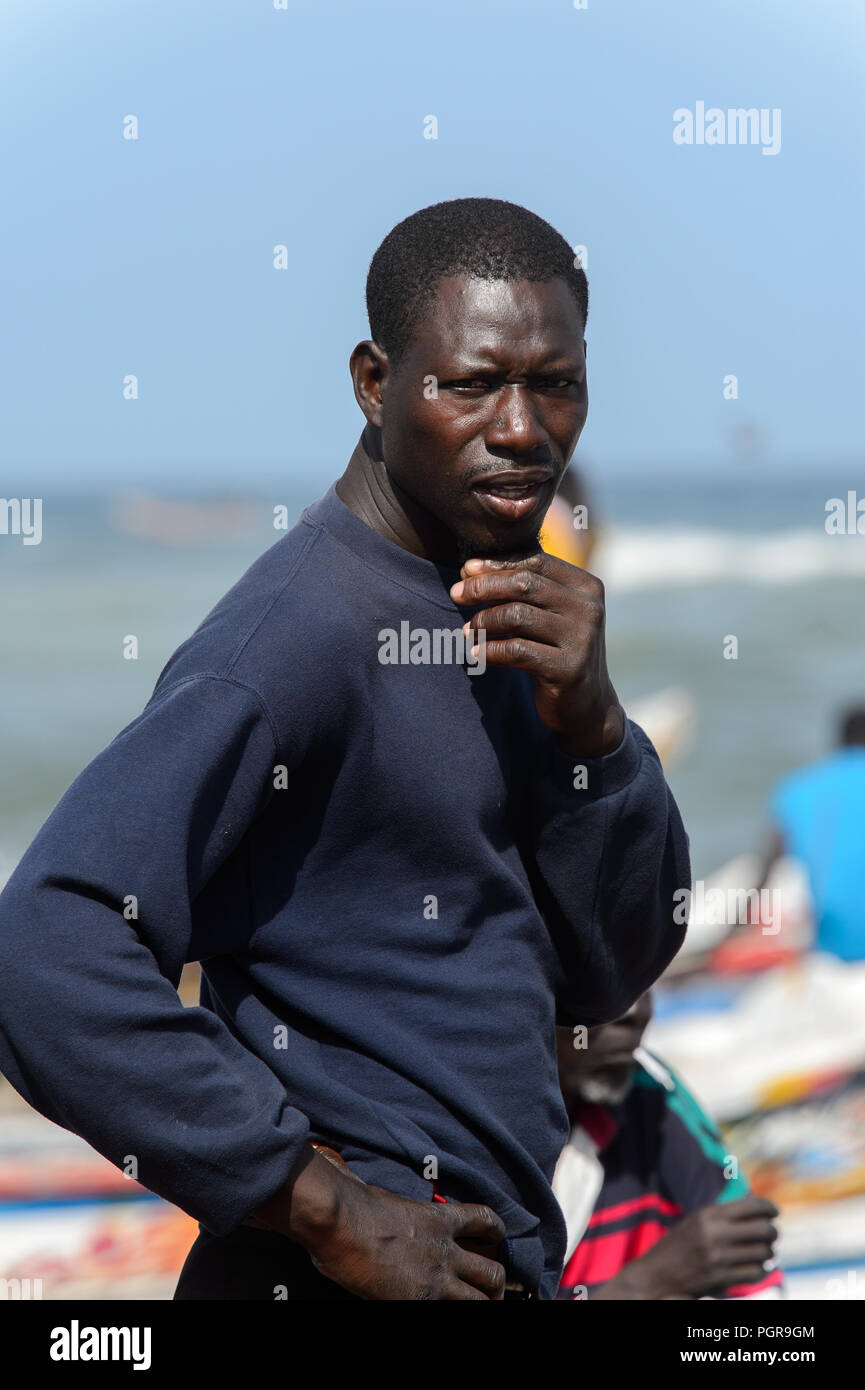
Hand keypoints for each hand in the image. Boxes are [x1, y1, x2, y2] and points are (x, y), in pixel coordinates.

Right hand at [249, 1144, 507, 1300]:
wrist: (342, 1221)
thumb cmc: (354, 1205)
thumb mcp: (387, 1199)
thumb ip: (398, 1209)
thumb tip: (383, 1203)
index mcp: (438, 1218)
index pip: (484, 1220)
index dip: (495, 1232)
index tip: (495, 1240)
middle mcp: (444, 1249)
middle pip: (493, 1272)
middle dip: (497, 1285)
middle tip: (492, 1292)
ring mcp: (435, 1278)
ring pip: (481, 1300)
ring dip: (482, 1304)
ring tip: (478, 1307)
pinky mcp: (420, 1299)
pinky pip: (447, 1310)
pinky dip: (447, 1311)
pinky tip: (436, 1308)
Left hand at [450, 552, 623, 758]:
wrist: (587, 705)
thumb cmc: (557, 651)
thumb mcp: (547, 616)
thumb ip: (520, 591)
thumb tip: (469, 570)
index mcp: (586, 587)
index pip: (536, 562)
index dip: (497, 564)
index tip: (466, 571)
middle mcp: (589, 609)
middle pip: (524, 584)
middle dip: (483, 587)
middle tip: (456, 595)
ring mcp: (581, 639)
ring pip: (517, 615)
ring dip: (484, 621)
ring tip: (467, 631)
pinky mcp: (568, 669)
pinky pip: (517, 651)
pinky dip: (490, 650)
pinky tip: (476, 654)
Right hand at [594, 1194, 779, 1299]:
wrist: (656, 1274)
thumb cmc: (679, 1245)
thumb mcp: (696, 1221)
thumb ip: (722, 1215)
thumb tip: (756, 1207)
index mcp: (708, 1214)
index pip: (751, 1206)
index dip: (769, 1208)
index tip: (774, 1212)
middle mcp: (714, 1233)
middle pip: (763, 1229)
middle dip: (773, 1231)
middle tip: (773, 1234)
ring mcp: (718, 1257)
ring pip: (763, 1252)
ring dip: (769, 1252)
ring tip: (766, 1251)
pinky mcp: (720, 1278)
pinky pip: (755, 1272)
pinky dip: (762, 1269)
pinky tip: (758, 1266)